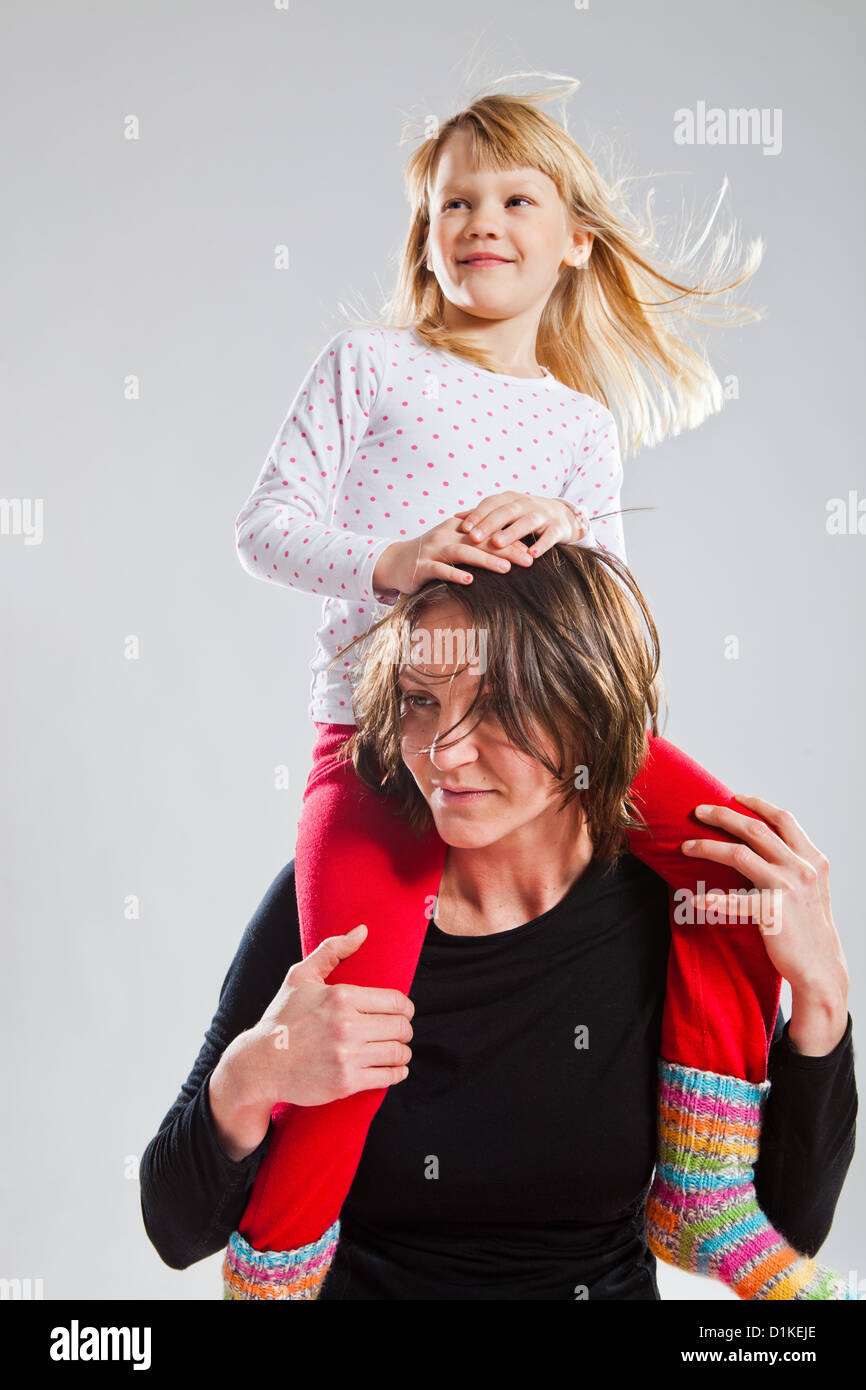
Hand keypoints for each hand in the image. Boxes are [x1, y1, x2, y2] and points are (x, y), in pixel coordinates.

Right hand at [208, 925, 414, 1158]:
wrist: (260, 1064)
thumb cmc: (282, 1018)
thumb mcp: (301, 977)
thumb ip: (332, 950)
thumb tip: (363, 930)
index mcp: (341, 996)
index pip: (396, 1001)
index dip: (405, 1008)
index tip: (402, 1013)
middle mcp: (346, 1025)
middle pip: (401, 1027)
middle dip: (404, 1030)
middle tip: (398, 1032)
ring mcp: (346, 1056)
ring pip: (398, 1052)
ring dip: (403, 1052)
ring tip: (398, 1050)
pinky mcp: (345, 1082)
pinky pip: (387, 1076)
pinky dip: (397, 1072)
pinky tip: (394, 1068)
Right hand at [372, 514, 533, 595]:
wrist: (394, 562)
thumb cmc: (430, 556)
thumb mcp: (453, 545)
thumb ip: (476, 545)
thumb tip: (509, 552)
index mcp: (457, 527)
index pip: (489, 532)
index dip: (511, 540)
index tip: (532, 550)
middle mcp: (446, 535)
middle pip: (481, 540)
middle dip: (506, 549)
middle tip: (528, 560)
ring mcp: (432, 550)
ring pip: (462, 552)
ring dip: (485, 560)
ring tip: (505, 569)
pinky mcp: (421, 567)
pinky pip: (440, 569)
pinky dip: (454, 574)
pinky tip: (469, 580)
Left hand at [454, 492, 589, 558]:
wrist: (564, 515)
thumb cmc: (526, 516)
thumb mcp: (506, 511)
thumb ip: (483, 514)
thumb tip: (455, 518)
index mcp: (511, 499)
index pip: (491, 503)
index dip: (478, 515)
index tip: (464, 529)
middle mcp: (527, 503)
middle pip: (506, 511)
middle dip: (489, 524)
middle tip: (474, 538)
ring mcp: (544, 515)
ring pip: (527, 522)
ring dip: (512, 533)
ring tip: (498, 544)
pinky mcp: (558, 527)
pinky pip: (550, 536)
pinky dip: (542, 544)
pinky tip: (532, 555)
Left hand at [681, 795, 848, 1053]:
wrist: (821, 968)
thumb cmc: (810, 930)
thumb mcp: (811, 889)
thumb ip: (793, 865)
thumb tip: (762, 847)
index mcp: (813, 859)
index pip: (784, 819)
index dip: (757, 804)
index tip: (734, 796)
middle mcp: (802, 868)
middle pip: (755, 829)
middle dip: (722, 815)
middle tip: (698, 810)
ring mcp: (787, 888)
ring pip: (738, 854)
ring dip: (707, 847)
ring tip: (686, 846)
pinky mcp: (772, 912)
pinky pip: (733, 901)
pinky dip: (710, 900)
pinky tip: (692, 900)